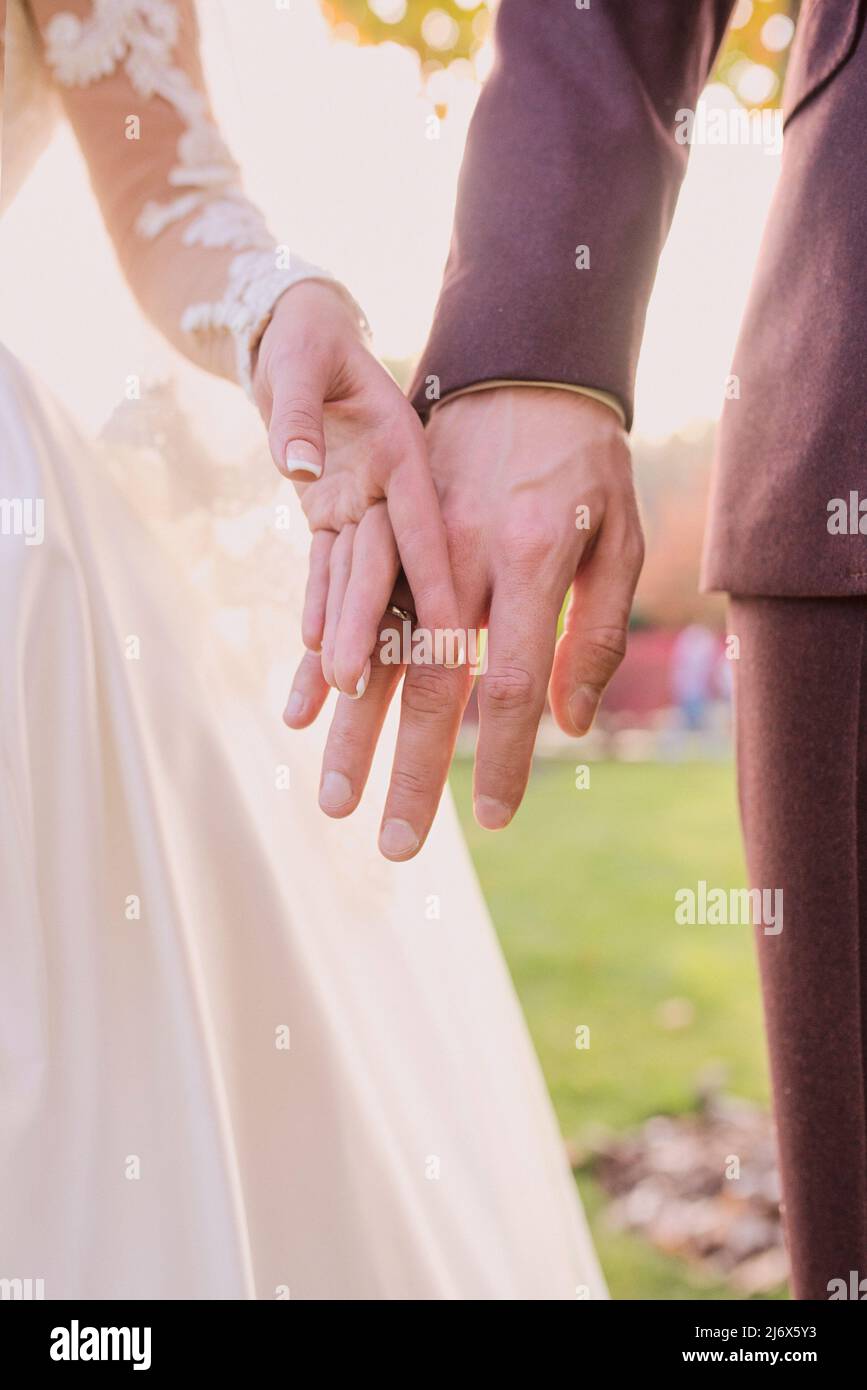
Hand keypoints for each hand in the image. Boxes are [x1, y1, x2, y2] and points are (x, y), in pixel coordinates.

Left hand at [253, 280, 457, 699]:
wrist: (301, 331)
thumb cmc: (304, 334)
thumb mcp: (299, 355)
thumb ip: (294, 410)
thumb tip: (297, 466)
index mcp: (400, 449)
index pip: (418, 524)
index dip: (432, 578)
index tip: (448, 632)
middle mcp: (389, 489)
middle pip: (383, 567)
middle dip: (371, 626)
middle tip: (353, 684)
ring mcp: (364, 506)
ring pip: (358, 581)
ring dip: (346, 634)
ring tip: (336, 693)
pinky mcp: (336, 515)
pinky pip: (327, 571)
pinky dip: (321, 610)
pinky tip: (314, 658)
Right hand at [307, 386, 643, 859]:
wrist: (526, 361)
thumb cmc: (586, 459)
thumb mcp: (619, 539)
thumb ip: (595, 631)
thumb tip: (568, 722)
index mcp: (525, 565)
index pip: (509, 685)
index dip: (503, 760)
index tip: (495, 823)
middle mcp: (458, 562)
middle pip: (430, 686)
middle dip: (412, 773)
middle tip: (392, 846)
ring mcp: (411, 544)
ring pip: (373, 654)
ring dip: (350, 735)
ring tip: (329, 799)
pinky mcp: (383, 527)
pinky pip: (342, 605)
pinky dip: (318, 663)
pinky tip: (299, 710)